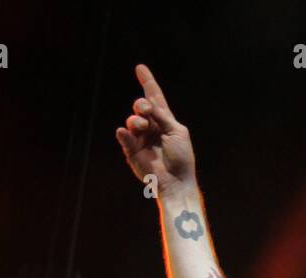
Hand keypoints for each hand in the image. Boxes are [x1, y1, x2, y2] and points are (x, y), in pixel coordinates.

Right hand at [114, 64, 195, 196]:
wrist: (176, 180)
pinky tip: (125, 132)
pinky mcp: (131, 150)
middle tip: (146, 110)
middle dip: (142, 105)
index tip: (140, 68)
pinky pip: (124, 136)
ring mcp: (140, 138)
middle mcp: (151, 127)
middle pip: (141, 106)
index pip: (154, 98)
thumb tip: (148, 104)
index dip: (148, 82)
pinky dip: (124, 133)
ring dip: (136, 120)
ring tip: (142, 127)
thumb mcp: (177, 132)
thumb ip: (162, 116)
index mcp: (165, 121)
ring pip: (132, 120)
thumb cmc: (181, 157)